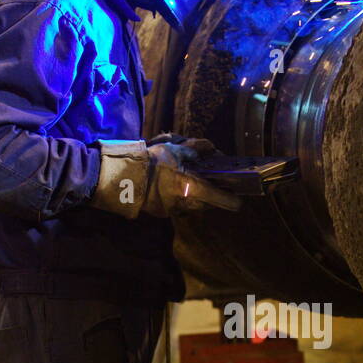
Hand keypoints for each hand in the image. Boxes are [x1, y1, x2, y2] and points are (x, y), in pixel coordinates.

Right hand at [90, 138, 239, 219]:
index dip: (234, 200)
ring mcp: (174, 210)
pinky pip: (180, 207)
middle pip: (209, 204)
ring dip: (199, 198)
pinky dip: (183, 199)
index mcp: (192, 188)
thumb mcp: (174, 150)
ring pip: (195, 207)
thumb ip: (195, 149)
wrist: (123, 178)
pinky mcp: (163, 213)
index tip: (239, 198)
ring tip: (194, 183)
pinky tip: (177, 188)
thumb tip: (209, 149)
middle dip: (214, 196)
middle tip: (215, 184)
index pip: (223, 200)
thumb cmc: (151, 162)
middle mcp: (186, 203)